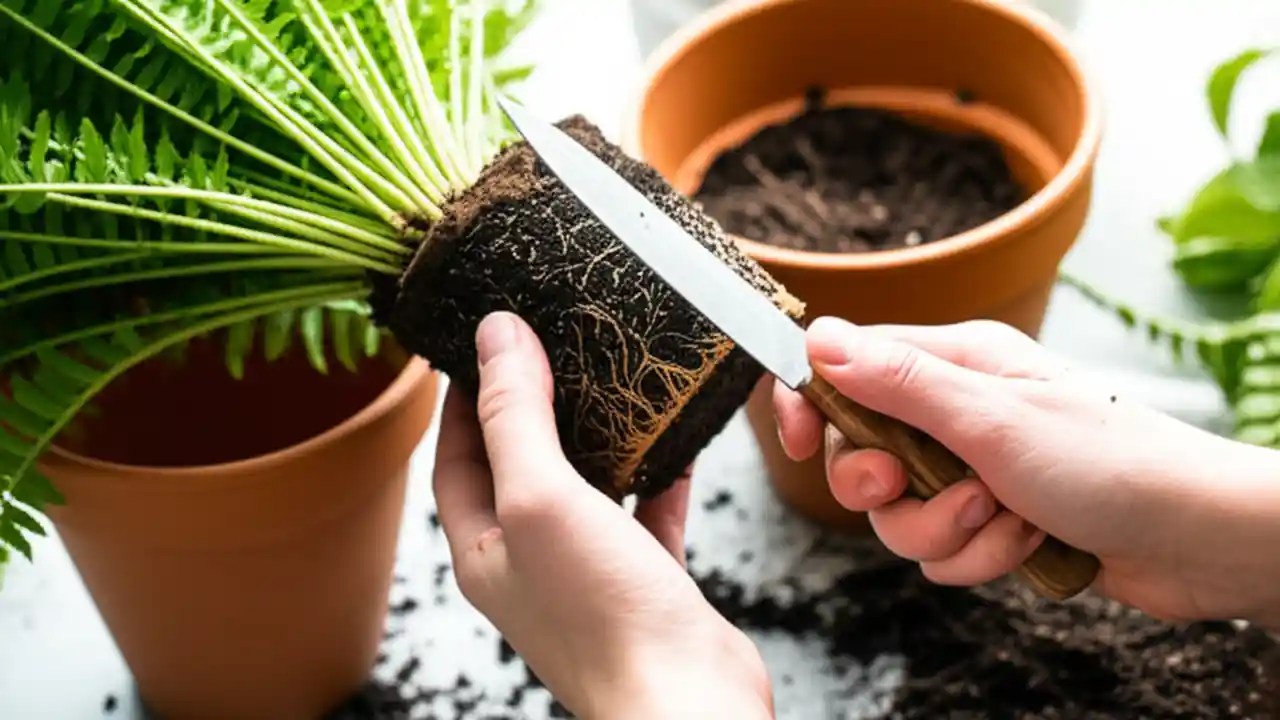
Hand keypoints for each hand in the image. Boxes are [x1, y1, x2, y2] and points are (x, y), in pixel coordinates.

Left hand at [433, 311, 772, 718]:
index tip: (486, 344)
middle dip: (533, 408)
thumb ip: (514, 417)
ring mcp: (591, 574)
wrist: (687, 700)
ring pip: (586, 489)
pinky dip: (659, 477)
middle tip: (551, 348)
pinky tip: (678, 443)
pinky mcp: (647, 581)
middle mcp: (532, 563)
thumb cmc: (604, 617)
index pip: (455, 460)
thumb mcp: (541, 498)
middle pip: (520, 469)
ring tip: (611, 382)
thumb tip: (494, 335)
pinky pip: (647, 515)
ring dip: (598, 437)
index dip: (464, 399)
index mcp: (485, 550)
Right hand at [774, 317, 1279, 628]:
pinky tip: (1026, 544)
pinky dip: (977, 558)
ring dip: (944, 530)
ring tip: (1004, 518)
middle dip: (884, 487)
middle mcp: (954, 414)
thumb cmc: (1110, 460)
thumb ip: (898, 380)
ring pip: (898, 515)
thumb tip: (817, 338)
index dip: (811, 403)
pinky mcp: (991, 523)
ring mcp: (971, 471)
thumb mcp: (991, 415)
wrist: (1195, 538)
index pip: (846, 369)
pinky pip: (939, 553)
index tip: (798, 436)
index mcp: (952, 364)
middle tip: (912, 483)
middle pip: (860, 454)